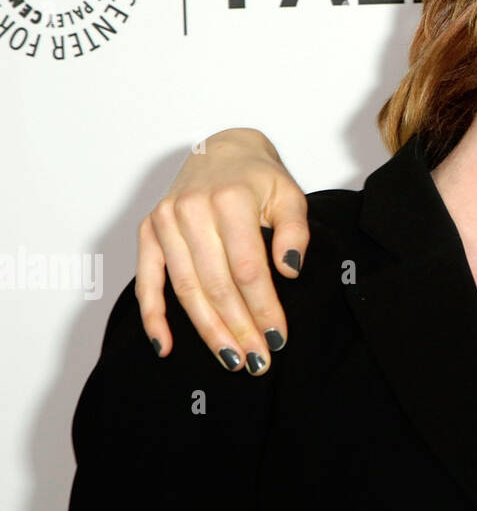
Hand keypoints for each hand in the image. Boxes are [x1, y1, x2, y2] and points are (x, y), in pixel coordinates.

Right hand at [137, 129, 308, 374]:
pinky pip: (147, 280)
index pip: (248, 268)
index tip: (279, 338)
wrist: (223, 149)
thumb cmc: (260, 178)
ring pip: (186, 289)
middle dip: (238, 328)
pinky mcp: (148, 231)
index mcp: (231, 199)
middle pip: (216, 284)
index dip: (264, 307)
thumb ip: (295, 231)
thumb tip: (289, 270)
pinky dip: (153, 316)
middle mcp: (192, 210)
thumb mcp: (290, 194)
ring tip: (231, 359)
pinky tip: (166, 346)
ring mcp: (165, 221)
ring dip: (207, 330)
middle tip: (257, 361)